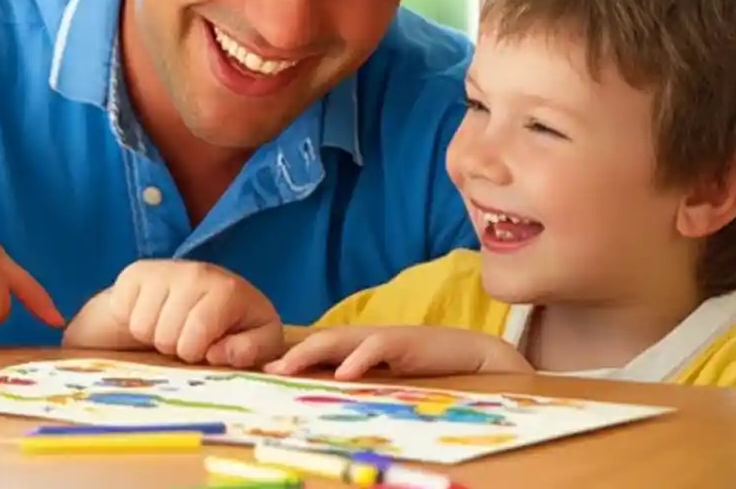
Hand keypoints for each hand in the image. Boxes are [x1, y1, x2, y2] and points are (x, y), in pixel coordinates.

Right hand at [105, 259, 283, 366]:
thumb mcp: (257, 342)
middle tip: (186, 338)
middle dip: (174, 347)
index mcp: (228, 289)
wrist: (197, 299)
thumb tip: (218, 352)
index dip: (195, 352)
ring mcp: (162, 269)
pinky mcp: (134, 272)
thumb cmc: (232, 327)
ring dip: (153, 337)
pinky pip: (121, 313)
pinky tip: (153, 315)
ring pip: (141, 326)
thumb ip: (250, 351)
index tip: (206, 348)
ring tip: (170, 328)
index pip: (195, 338)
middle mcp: (195, 272)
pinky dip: (133, 322)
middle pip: (166, 335)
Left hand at [264, 325, 531, 379]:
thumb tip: (329, 397)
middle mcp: (365, 339)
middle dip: (291, 355)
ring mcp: (384, 338)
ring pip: (339, 340)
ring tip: (287, 367)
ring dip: (311, 353)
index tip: (262, 373)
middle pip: (320, 342)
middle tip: (265, 370)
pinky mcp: (405, 341)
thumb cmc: (427, 370)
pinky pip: (377, 347)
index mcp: (358, 348)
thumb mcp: (386, 378)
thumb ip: (360, 381)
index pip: (318, 349)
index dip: (291, 358)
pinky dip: (358, 359)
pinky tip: (342, 373)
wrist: (472, 355)